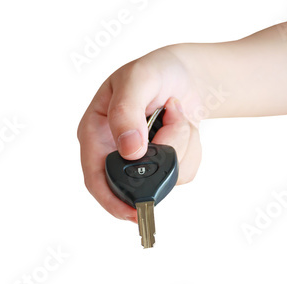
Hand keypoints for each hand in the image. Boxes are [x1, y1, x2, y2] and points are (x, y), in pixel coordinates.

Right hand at [77, 48, 202, 220]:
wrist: (187, 72)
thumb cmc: (155, 70)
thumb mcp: (137, 79)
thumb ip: (126, 113)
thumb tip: (129, 151)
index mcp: (94, 134)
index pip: (95, 178)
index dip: (111, 199)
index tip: (132, 211)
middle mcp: (112, 152)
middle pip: (135, 182)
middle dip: (163, 156)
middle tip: (175, 123)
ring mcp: (138, 162)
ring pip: (163, 178)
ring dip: (181, 145)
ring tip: (177, 115)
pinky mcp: (161, 166)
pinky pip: (181, 174)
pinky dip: (192, 150)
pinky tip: (184, 126)